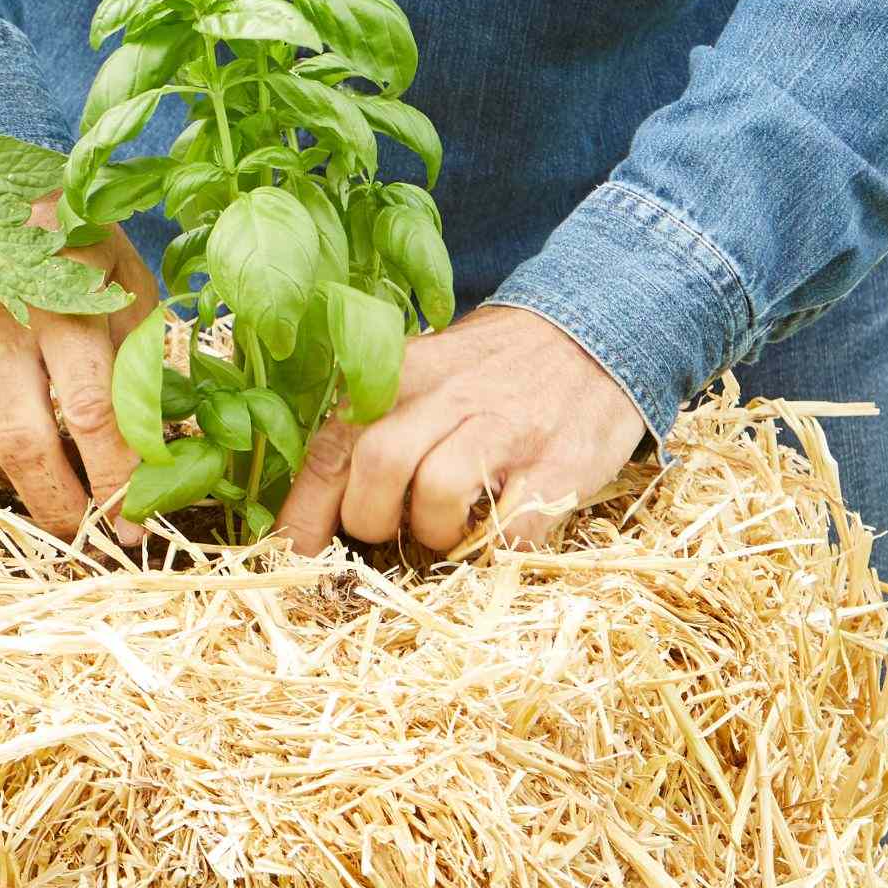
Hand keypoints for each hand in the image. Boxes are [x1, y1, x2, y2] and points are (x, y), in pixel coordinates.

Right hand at [0, 200, 161, 539]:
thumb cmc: (68, 239)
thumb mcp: (121, 278)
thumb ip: (141, 358)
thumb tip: (165, 448)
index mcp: (64, 296)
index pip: (93, 409)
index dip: (118, 476)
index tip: (139, 521)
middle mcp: (0, 320)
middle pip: (29, 444)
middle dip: (69, 508)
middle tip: (98, 538)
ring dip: (26, 490)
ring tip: (63, 496)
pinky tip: (15, 454)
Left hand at [277, 305, 648, 556]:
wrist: (597, 331)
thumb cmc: (492, 370)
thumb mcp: (425, 373)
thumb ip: (373, 423)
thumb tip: (316, 501)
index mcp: (402, 374)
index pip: (332, 446)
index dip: (303, 514)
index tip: (290, 556)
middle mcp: (448, 395)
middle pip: (377, 466)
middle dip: (369, 520)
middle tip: (390, 531)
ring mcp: (506, 428)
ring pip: (437, 494)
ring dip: (434, 532)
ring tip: (451, 527)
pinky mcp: (560, 464)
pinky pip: (510, 529)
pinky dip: (495, 549)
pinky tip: (498, 531)